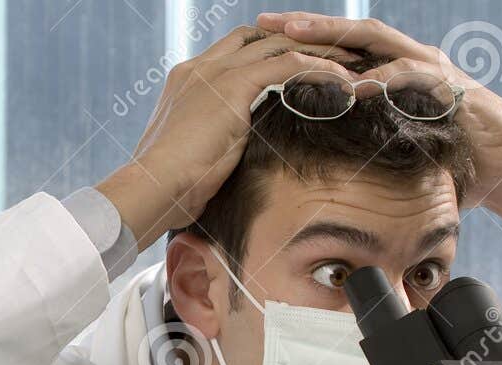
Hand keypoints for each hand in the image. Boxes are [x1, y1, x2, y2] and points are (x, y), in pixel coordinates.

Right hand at [98, 27, 357, 249]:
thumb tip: (226, 158)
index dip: (268, 53)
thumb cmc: (166, 188)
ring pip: (279, 45)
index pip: (235, 49)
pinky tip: (343, 82)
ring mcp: (215, 73)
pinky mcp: (232, 86)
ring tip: (351, 65)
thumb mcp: (190, 156)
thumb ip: (210, 141)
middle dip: (299, 43)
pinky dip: (318, 70)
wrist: (150, 189)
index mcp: (186, 80)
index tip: (297, 65)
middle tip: (335, 57)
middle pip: (260, 38)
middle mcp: (200, 67)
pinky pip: (287, 66)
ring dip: (317, 52)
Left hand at [258, 12, 501, 244]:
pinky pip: (409, 75)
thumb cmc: (448, 164)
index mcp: (389, 73)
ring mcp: (427, 68)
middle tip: (264, 23)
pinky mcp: (447, 85)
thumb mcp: (392, 152)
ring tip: (295, 36)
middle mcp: (406, 61)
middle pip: (347, 35)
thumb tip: (315, 173)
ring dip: (333, 37)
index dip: (299, 46)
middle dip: (305, 28)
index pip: (337, 52)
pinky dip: (381, 78)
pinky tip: (353, 85)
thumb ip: (358, 148)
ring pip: (373, 41)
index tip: (257, 45)